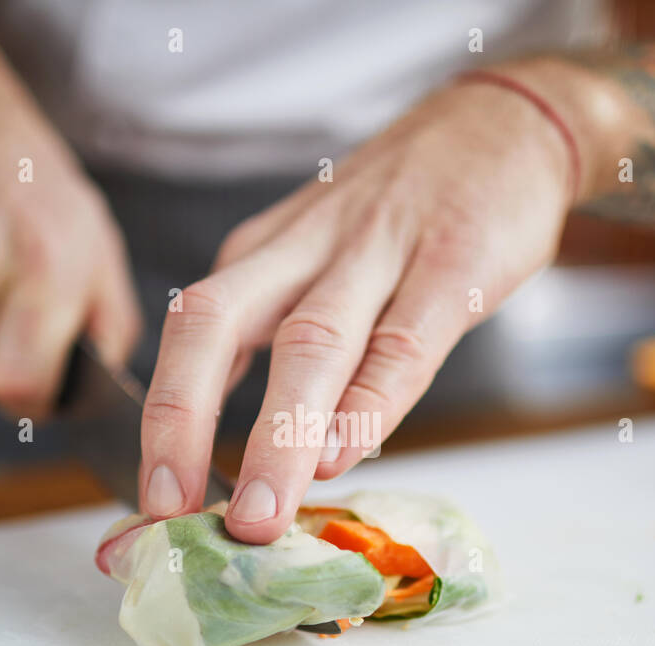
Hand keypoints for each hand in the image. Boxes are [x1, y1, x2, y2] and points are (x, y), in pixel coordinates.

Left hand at [139, 79, 575, 541]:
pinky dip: (368, 402)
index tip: (150, 502)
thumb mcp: (319, 257)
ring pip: (310, 343)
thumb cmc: (405, 209)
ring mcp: (379, 253)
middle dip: (182, 423)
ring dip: (278, 436)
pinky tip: (343, 454)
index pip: (188, 334)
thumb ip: (286, 342)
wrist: (505, 123)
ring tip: (259, 513)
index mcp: (264, 255)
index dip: (161, 420)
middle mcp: (303, 250)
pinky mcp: (453, 265)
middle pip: (217, 326)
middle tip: (171, 512)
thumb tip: (255, 452)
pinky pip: (403, 342)